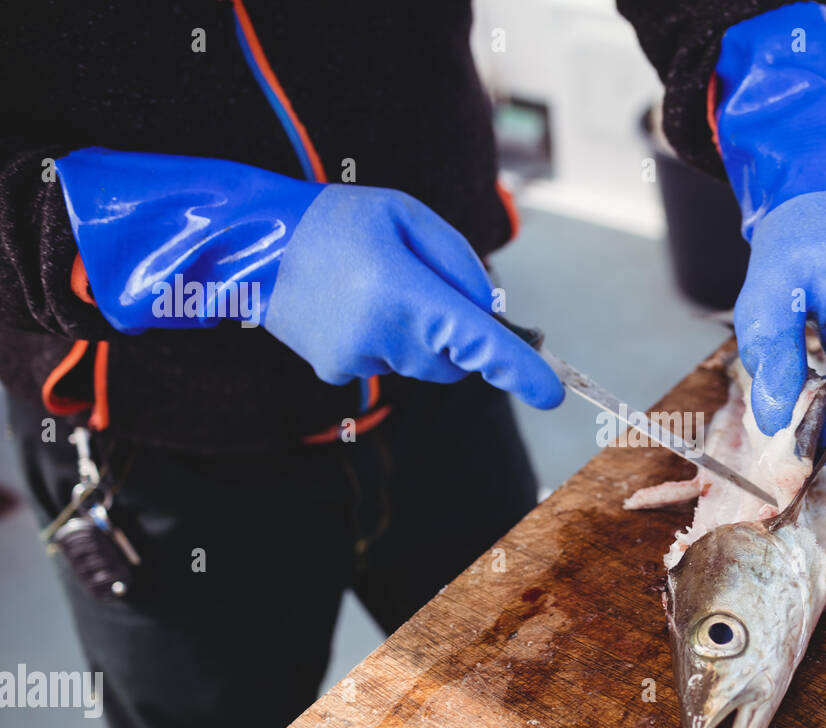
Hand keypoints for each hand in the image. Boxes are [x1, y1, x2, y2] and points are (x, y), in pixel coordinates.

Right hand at [54, 148, 562, 408]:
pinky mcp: (337, 371)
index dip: (521, 371)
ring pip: (421, 364)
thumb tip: (490, 314)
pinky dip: (385, 341)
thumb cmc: (339, 220)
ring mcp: (359, 360)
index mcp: (408, 296)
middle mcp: (386, 337)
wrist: (255, 242)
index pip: (481, 344)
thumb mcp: (409, 216)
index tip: (553, 394)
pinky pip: (386, 364)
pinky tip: (353, 307)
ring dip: (417, 335)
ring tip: (375, 288)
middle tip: (423, 287)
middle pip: (454, 361)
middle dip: (455, 336)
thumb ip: (460, 265)